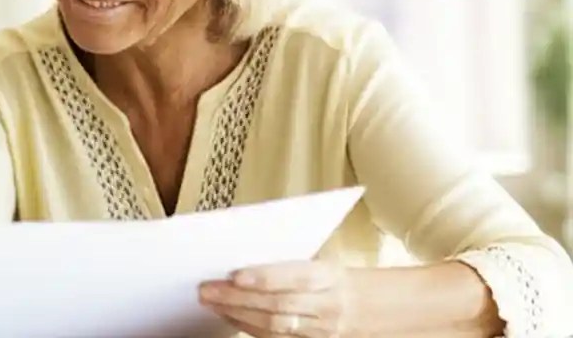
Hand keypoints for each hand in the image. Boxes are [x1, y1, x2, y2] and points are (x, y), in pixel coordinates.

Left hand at [198, 260, 352, 336]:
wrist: (372, 309)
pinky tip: (229, 316)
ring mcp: (320, 330)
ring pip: (274, 327)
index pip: (295, 277)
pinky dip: (248, 327)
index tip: (236, 276)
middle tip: (207, 289)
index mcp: (330, 276)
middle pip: (278, 304)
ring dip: (237, 314)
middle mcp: (327, 306)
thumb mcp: (324, 261)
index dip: (265, 278)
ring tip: (212, 302)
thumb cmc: (337, 278)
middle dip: (238, 298)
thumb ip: (288, 261)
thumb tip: (242, 251)